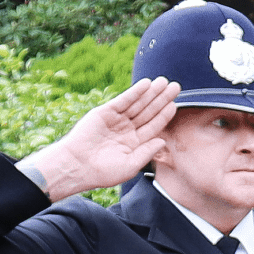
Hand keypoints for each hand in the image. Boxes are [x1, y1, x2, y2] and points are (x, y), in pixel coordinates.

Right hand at [24, 77, 181, 199]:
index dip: (164, 115)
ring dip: (151, 92)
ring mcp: (116, 120)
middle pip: (148, 111)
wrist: (77, 166)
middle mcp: (126, 129)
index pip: (153, 126)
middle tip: (175, 87)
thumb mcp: (130, 165)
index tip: (174, 104)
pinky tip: (146, 84)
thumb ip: (147, 152)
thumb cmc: (103, 172)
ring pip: (138, 104)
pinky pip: (123, 100)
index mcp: (134, 143)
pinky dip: (134, 92)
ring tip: (164, 81)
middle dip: (161, 99)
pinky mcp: (105, 112)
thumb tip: (162, 141)